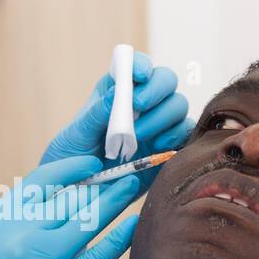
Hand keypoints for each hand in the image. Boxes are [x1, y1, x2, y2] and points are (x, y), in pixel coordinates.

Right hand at [0, 155, 141, 258]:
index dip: (75, 167)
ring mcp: (41, 257)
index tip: (96, 162)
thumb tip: (54, 207)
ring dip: (117, 198)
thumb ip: (17, 224)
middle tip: (131, 167)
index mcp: (0, 217)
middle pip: (73, 195)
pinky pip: (97, 255)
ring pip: (89, 218)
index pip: (44, 177)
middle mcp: (20, 231)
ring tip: (135, 184)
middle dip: (105, 179)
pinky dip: (119, 237)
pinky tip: (134, 224)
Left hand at [39, 51, 193, 175]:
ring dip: (161, 116)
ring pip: (178, 105)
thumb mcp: (77, 135)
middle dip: (156, 90)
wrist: (81, 193)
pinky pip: (185, 133)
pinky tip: (157, 147)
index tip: (137, 76)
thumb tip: (116, 94)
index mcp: (116, 91)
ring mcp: (158, 125)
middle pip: (166, 80)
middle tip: (138, 106)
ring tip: (137, 137)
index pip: (136, 66)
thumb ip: (96, 114)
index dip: (141, 65)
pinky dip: (176, 136)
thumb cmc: (73, 158)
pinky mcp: (169, 147)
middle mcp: (142, 103)